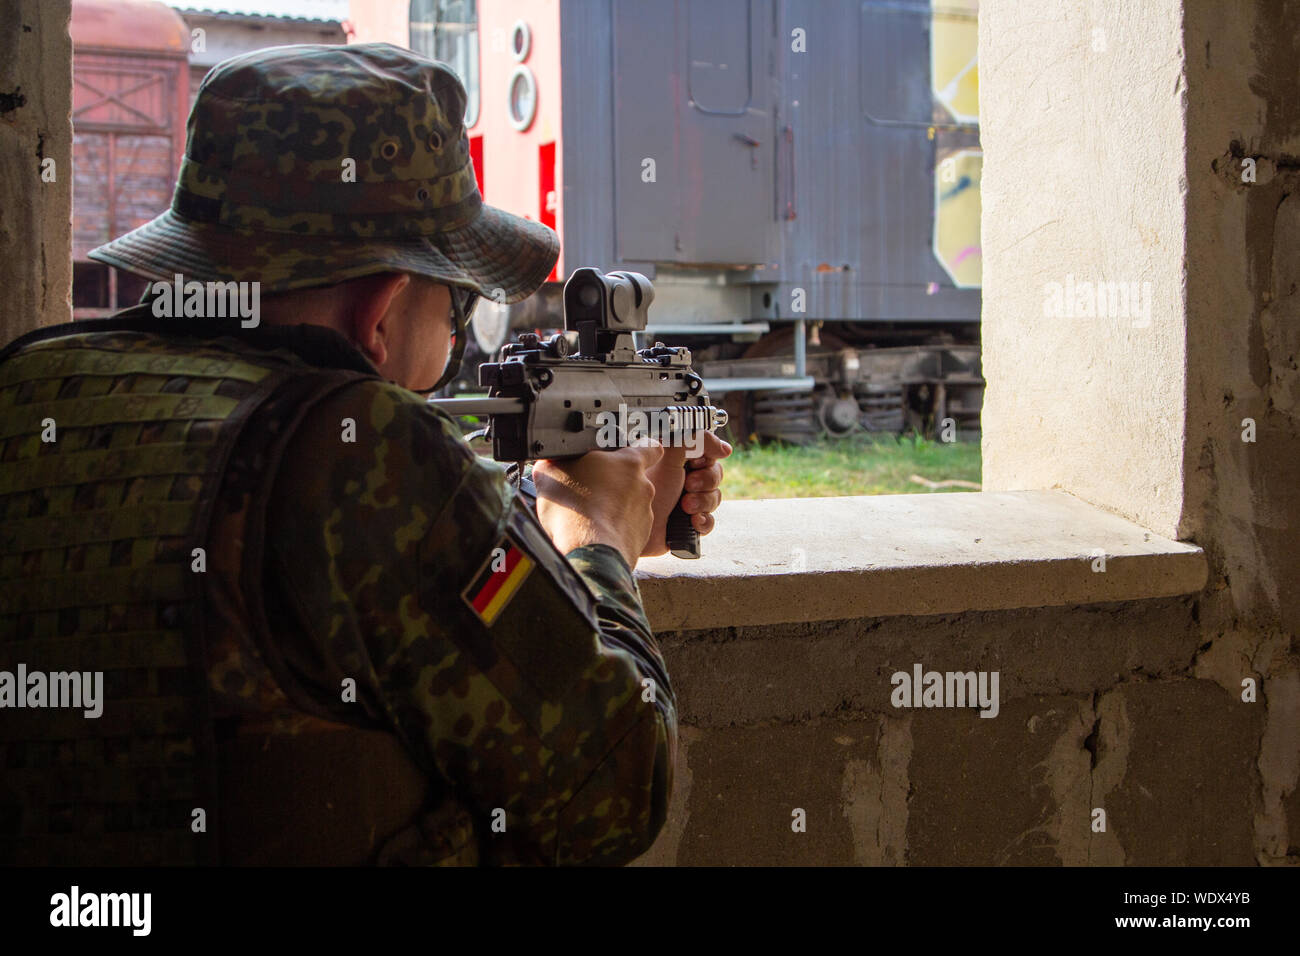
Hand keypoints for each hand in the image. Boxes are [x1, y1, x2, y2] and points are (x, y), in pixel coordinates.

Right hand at [532, 442, 663, 568]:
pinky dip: (614, 529)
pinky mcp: (641, 538)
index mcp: (628, 463)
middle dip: (615, 485)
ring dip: (614, 508)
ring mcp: (644, 514)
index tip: (629, 456)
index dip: (642, 450)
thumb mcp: (553, 471)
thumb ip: (560, 461)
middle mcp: (643, 487)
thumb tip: (553, 461)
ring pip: (630, 506)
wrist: (587, 550)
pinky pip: (627, 528)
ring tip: (588, 516)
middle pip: (633, 480)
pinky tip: (595, 533)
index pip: (650, 448)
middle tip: (590, 491)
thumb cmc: (574, 507)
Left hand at [641, 431, 732, 556]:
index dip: (710, 454)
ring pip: (715, 498)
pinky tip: (693, 520)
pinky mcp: (686, 524)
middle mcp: (683, 479)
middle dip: (706, 480)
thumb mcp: (669, 453)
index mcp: (678, 459)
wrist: (631, 523)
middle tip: (689, 484)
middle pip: (715, 474)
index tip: (702, 460)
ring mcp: (687, 502)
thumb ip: (695, 440)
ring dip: (704, 501)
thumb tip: (724, 448)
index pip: (708, 451)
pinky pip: (709, 522)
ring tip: (685, 506)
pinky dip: (704, 521)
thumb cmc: (645, 485)